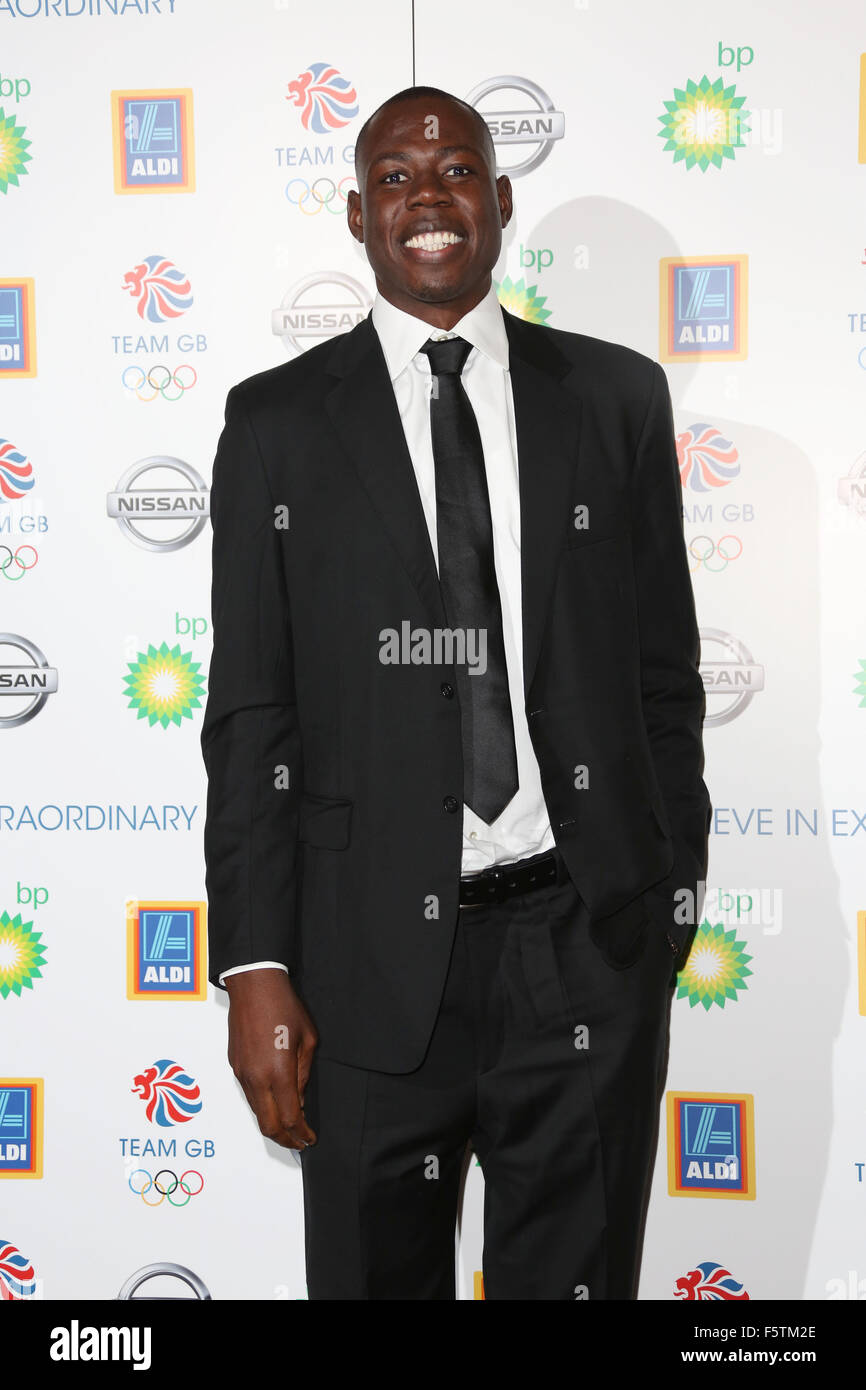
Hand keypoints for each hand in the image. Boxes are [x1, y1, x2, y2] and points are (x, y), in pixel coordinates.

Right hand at [225, 969, 317, 1149]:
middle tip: (299, 1142)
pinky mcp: (234, 1066)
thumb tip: (300, 1099)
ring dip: (273, 1124)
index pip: (290, 1118)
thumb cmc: (284, 1008)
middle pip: (268, 1125)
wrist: (253, 986)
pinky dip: (262, 1107)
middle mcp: (256, 1078)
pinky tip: (275, 1102)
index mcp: (278, 1073)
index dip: (302, 1134)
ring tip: (290, 1126)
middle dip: (285, 1140)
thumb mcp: (307, 1040)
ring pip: (256, 1112)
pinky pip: (249, 1096)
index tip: (311, 1139)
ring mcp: (242, 1074)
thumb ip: (303, 1074)